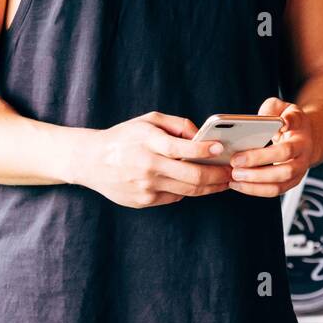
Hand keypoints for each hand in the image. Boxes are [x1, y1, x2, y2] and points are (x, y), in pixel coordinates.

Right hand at [74, 111, 231, 207]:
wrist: (91, 161)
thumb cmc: (125, 137)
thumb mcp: (149, 120)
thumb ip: (177, 125)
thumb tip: (202, 137)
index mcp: (148, 142)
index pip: (182, 149)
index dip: (205, 150)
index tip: (221, 149)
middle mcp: (147, 166)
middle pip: (191, 176)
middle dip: (217, 175)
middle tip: (232, 172)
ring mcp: (145, 187)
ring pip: (187, 191)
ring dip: (210, 187)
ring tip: (224, 181)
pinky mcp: (143, 201)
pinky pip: (174, 197)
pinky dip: (189, 191)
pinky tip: (200, 185)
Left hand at [227, 98, 312, 196]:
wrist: (306, 139)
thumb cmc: (291, 122)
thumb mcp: (285, 108)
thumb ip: (273, 107)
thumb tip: (263, 117)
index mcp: (302, 136)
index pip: (294, 133)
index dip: (285, 130)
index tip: (275, 126)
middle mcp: (303, 156)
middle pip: (285, 166)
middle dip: (259, 164)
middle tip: (236, 161)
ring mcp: (298, 173)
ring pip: (279, 184)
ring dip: (255, 182)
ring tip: (234, 176)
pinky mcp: (290, 183)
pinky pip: (273, 191)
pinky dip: (254, 189)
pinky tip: (238, 184)